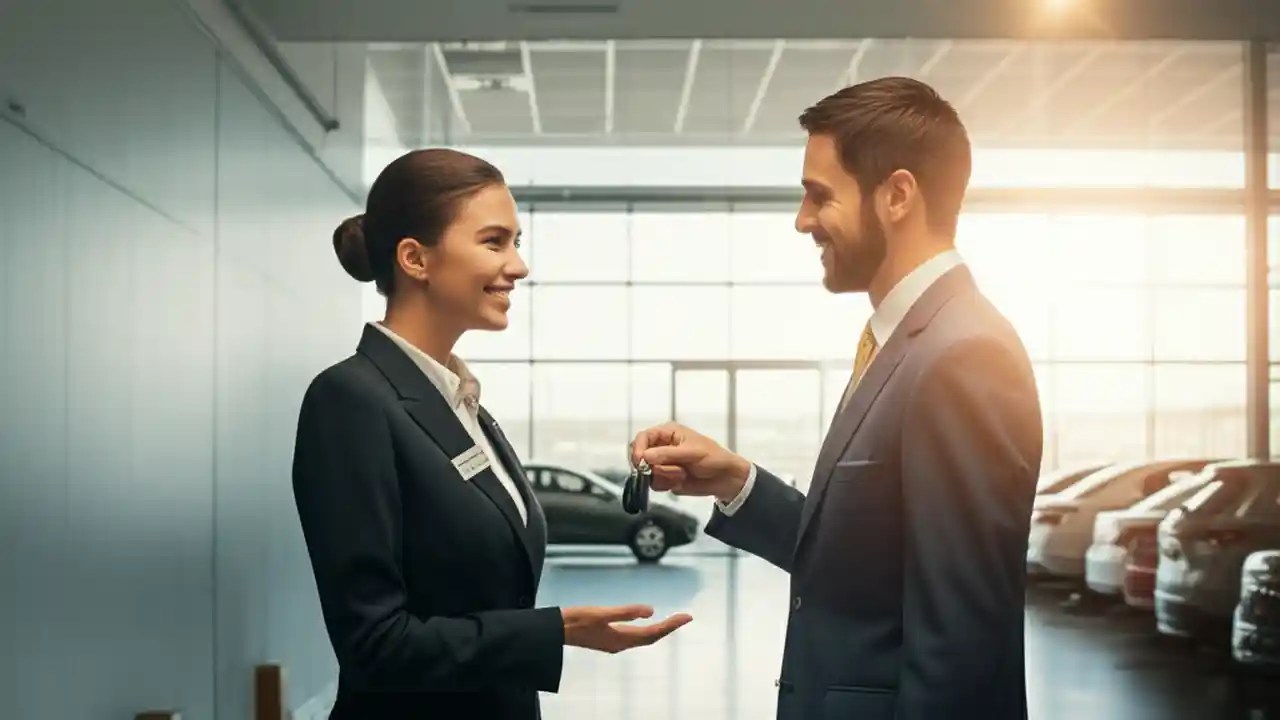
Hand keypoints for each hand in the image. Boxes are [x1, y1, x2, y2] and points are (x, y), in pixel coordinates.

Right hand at [562, 604, 691, 653]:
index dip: (671, 624)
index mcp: (621, 639)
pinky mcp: (608, 639)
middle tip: (686, 617)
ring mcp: (614, 643)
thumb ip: (626, 612)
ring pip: (644, 638)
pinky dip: (646, 630)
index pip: (653, 633)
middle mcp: (620, 644)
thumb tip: (651, 611)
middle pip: (652, 637)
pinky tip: (645, 624)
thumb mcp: (602, 613)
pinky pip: (635, 636)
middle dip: (669, 627)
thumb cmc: (576, 621)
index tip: (687, 616)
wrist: (555, 631)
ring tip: (673, 620)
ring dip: (659, 629)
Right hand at [629, 422, 751, 502]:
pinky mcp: (665, 478)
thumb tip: (645, 456)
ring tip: (682, 474)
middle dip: (651, 466)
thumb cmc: (713, 458)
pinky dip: (666, 484)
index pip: (642, 437)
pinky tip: (680, 481)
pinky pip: (655, 483)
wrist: (725, 479)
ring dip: (663, 476)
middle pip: (640, 456)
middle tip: (668, 470)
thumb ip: (667, 454)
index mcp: (667, 433)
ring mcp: (662, 464)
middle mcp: (661, 447)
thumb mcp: (691, 453)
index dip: (638, 449)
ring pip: (647, 472)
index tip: (640, 462)